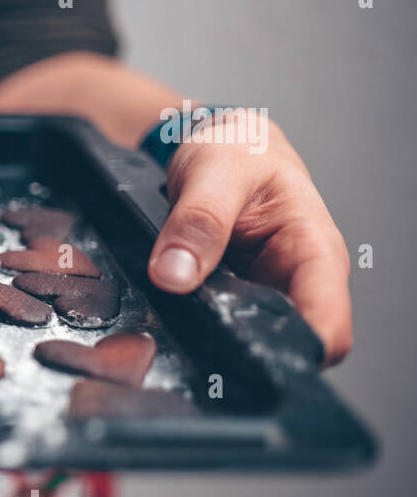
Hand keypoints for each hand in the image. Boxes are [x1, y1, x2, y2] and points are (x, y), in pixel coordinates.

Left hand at [147, 112, 351, 364]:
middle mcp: (294, 282)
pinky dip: (193, 323)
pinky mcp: (229, 297)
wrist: (217, 143)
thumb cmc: (237, 149)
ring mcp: (260, 293)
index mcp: (314, 253)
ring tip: (175, 323)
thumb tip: (175, 276)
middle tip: (192, 339)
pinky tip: (169, 314)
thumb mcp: (215, 172)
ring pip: (244, 339)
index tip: (242, 352)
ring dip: (211, 340)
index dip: (294, 354)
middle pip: (282, 345)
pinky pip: (215, 324)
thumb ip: (198, 221)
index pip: (327, 329)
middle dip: (241, 351)